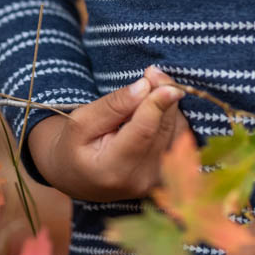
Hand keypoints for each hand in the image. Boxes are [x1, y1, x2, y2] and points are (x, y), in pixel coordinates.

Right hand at [26, 65, 191, 202]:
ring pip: (175, 131)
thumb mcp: (81, 122)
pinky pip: (180, 137)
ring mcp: (156, 181)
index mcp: (113, 170)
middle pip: (163, 128)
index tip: (157, 75)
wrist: (78, 178)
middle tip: (152, 73)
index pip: (144, 131)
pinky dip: (170, 117)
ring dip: (167, 105)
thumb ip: (113, 106)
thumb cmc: (74, 147)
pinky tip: (154, 110)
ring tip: (147, 92)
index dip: (156, 101)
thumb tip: (144, 86)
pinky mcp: (166, 175)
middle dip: (162, 95)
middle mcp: (140, 180)